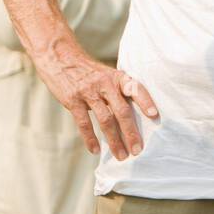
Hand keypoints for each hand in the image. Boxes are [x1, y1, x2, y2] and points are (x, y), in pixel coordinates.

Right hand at [34, 43, 157, 159]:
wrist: (59, 57)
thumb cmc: (88, 71)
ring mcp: (88, 92)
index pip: (134, 88)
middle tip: (137, 150)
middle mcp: (104, 83)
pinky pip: (84, 122)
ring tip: (120, 156)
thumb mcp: (106, 74)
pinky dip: (90, 138)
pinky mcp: (72, 99)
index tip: (154, 115)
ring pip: (105, 120)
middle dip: (131, 133)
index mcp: (116, 77)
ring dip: (114, 140)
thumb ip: (118, 92)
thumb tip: (134, 118)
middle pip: (122, 110)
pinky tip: (95, 150)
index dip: (145, 101)